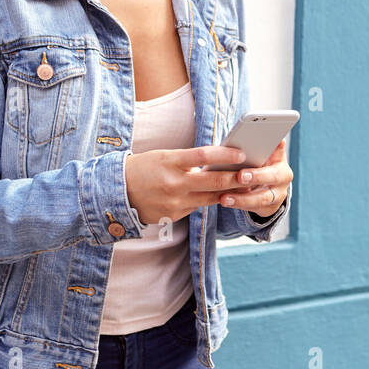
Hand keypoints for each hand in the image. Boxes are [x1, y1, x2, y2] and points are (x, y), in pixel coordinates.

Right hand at [124, 144, 249, 225]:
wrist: (117, 192)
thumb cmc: (143, 168)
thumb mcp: (163, 157)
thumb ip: (187, 161)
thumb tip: (215, 162)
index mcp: (170, 162)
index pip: (203, 156)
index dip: (225, 154)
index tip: (241, 153)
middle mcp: (173, 183)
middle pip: (212, 181)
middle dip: (235, 178)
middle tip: (251, 174)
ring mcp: (174, 202)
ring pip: (209, 197)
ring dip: (227, 192)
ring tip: (242, 186)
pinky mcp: (173, 215)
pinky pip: (196, 207)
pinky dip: (207, 200)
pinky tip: (218, 195)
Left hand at [218, 138, 292, 214]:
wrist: (267, 185)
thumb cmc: (259, 162)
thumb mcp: (264, 153)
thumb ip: (266, 146)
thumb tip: (279, 139)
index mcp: (281, 161)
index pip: (278, 155)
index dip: (270, 150)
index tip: (257, 152)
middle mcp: (283, 180)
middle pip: (272, 177)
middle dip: (256, 176)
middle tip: (240, 176)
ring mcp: (277, 196)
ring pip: (261, 199)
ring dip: (242, 198)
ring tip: (224, 197)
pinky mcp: (268, 209)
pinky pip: (252, 208)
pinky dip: (238, 204)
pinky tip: (223, 200)